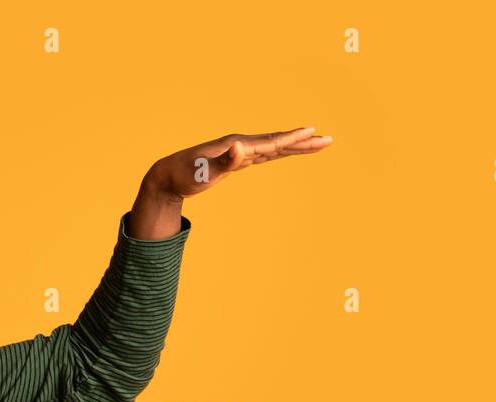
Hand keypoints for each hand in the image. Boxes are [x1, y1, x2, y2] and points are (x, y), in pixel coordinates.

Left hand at [146, 126, 333, 201]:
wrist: (167, 176)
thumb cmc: (184, 176)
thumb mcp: (202, 172)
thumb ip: (223, 161)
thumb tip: (241, 147)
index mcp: (237, 145)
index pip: (271, 143)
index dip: (293, 139)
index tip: (314, 132)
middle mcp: (240, 145)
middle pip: (278, 143)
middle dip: (303, 142)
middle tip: (328, 139)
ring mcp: (239, 152)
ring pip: (274, 148)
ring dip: (295, 146)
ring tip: (316, 143)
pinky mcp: (236, 160)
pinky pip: (265, 155)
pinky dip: (279, 153)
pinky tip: (286, 151)